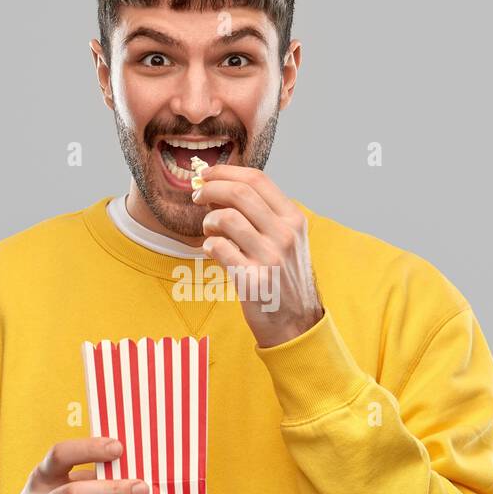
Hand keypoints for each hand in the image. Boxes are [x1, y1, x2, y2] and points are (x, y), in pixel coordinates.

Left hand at [191, 164, 323, 347]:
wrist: (295, 321)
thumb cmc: (283, 276)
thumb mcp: (285, 239)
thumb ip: (260, 213)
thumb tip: (219, 187)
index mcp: (293, 219)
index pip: (257, 179)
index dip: (226, 171)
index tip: (208, 174)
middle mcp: (285, 235)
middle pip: (240, 193)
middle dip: (210, 188)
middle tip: (197, 196)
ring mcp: (271, 258)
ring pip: (226, 218)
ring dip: (208, 220)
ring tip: (209, 229)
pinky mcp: (254, 280)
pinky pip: (218, 248)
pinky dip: (208, 245)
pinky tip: (212, 251)